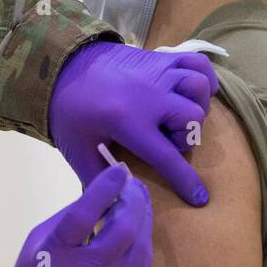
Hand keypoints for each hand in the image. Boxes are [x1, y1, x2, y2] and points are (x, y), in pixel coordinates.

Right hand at [6, 163, 152, 266]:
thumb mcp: (38, 243)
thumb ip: (69, 218)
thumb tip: (105, 192)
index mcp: (54, 255)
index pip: (83, 215)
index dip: (105, 188)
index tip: (119, 169)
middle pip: (122, 230)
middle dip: (134, 201)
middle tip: (134, 186)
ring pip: (139, 247)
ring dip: (144, 221)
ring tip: (140, 204)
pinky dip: (142, 245)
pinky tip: (139, 231)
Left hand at [49, 40, 218, 204]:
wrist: (62, 67)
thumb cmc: (69, 112)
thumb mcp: (78, 150)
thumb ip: (98, 180)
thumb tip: (117, 208)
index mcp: (127, 121)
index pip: (166, 156)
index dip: (185, 181)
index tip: (199, 198)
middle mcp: (149, 95)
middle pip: (192, 119)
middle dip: (185, 137)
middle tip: (166, 140)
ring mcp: (158, 72)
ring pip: (198, 89)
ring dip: (195, 107)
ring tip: (177, 116)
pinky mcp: (161, 57)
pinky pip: (197, 62)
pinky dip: (204, 77)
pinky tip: (192, 93)